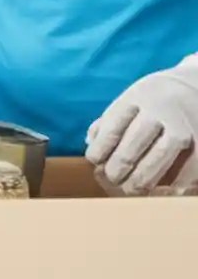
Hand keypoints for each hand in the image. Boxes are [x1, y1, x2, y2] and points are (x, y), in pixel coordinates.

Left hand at [86, 56, 197, 194]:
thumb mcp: (129, 100)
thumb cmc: (153, 100)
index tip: (94, 161)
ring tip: (132, 189)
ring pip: (158, 159)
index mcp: (137, 99)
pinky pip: (187, 169)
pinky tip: (162, 190)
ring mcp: (183, 127)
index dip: (100, 149)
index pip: (112, 128)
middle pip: (132, 146)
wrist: (195, 88)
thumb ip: (108, 122)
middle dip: (117, 169)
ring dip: (141, 180)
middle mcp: (160, 111)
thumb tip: (91, 144)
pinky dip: (173, 185)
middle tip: (113, 178)